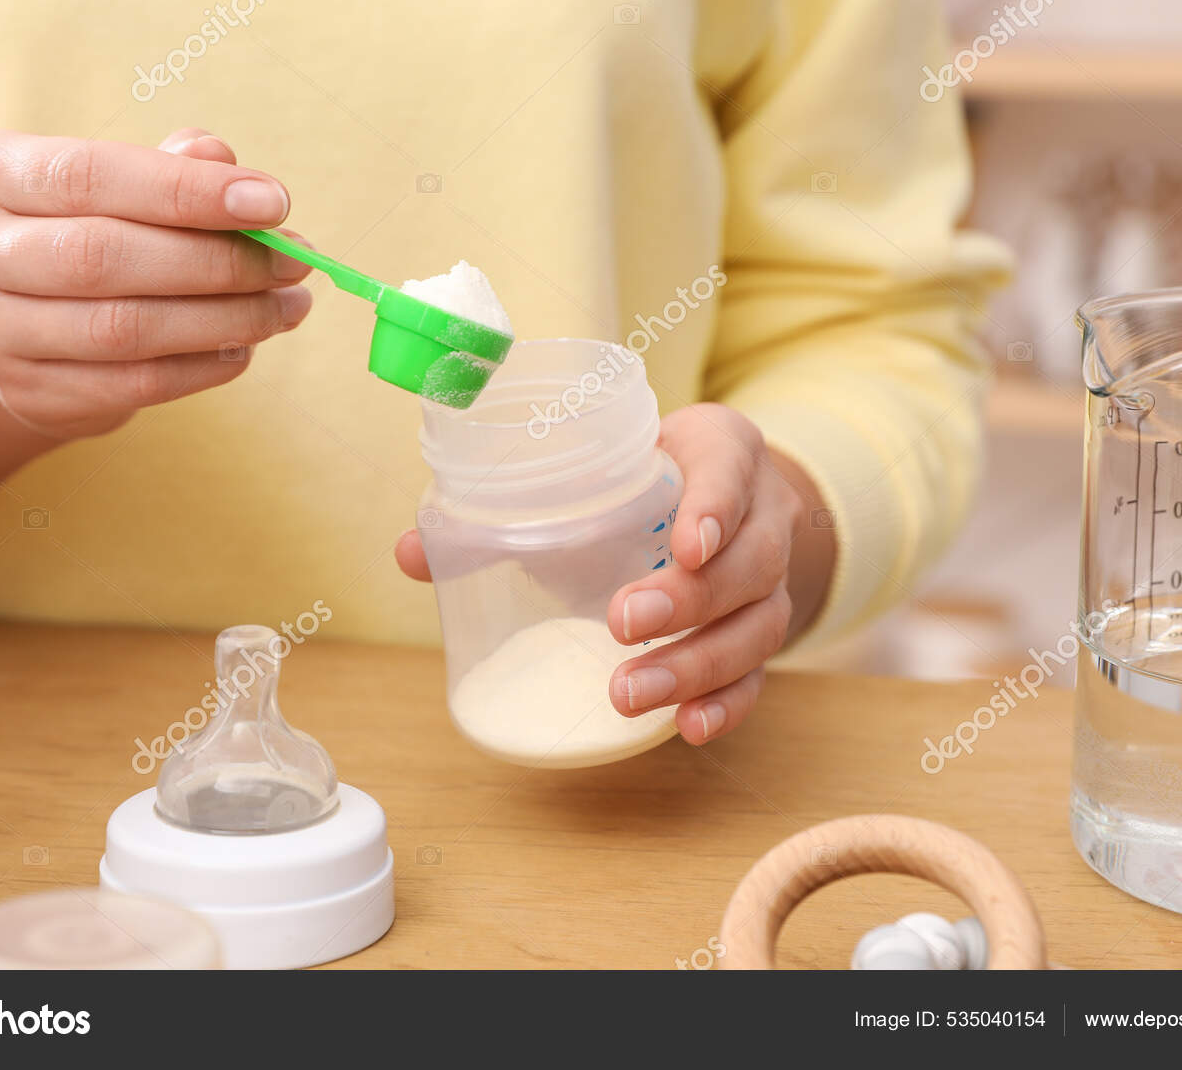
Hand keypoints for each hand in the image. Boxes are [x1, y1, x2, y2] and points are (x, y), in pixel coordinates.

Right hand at [0, 127, 311, 439]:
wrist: (10, 322)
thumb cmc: (74, 228)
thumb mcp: (106, 183)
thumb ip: (164, 167)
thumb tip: (222, 160)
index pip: (90, 176)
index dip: (187, 191)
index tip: (274, 203)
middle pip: (103, 258)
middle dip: (217, 261)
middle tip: (293, 263)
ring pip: (122, 330)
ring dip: (224, 320)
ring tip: (286, 307)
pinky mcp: (23, 392)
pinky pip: (132, 384)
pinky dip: (201, 367)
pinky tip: (244, 347)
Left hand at [393, 402, 835, 745]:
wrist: (723, 504)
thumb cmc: (641, 482)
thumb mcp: (596, 470)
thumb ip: (510, 503)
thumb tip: (410, 552)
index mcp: (720, 452)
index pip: (731, 469)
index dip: (716, 506)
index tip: (684, 545)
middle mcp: (763, 516)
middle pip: (750, 561)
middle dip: (690, 600)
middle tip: (621, 624)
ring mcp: (771, 582)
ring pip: (758, 626)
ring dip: (696, 665)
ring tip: (629, 693)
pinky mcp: (764, 635)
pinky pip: (760, 676)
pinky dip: (728, 705)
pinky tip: (689, 729)